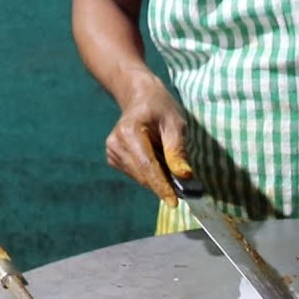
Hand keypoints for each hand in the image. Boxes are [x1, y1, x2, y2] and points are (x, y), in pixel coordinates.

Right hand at [104, 79, 192, 204]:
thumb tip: (184, 175)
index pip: (147, 166)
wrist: (139, 96)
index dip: (162, 186)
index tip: (174, 202)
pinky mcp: (114, 159)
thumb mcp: (175, 123)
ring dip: (159, 178)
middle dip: (164, 184)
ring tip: (169, 160)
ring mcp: (112, 152)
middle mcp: (116, 144)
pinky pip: (137, 175)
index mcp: (129, 132)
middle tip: (185, 185)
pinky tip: (156, 158)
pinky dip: (151, 174)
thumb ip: (177, 150)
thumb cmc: (160, 107)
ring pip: (141, 178)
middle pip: (143, 175)